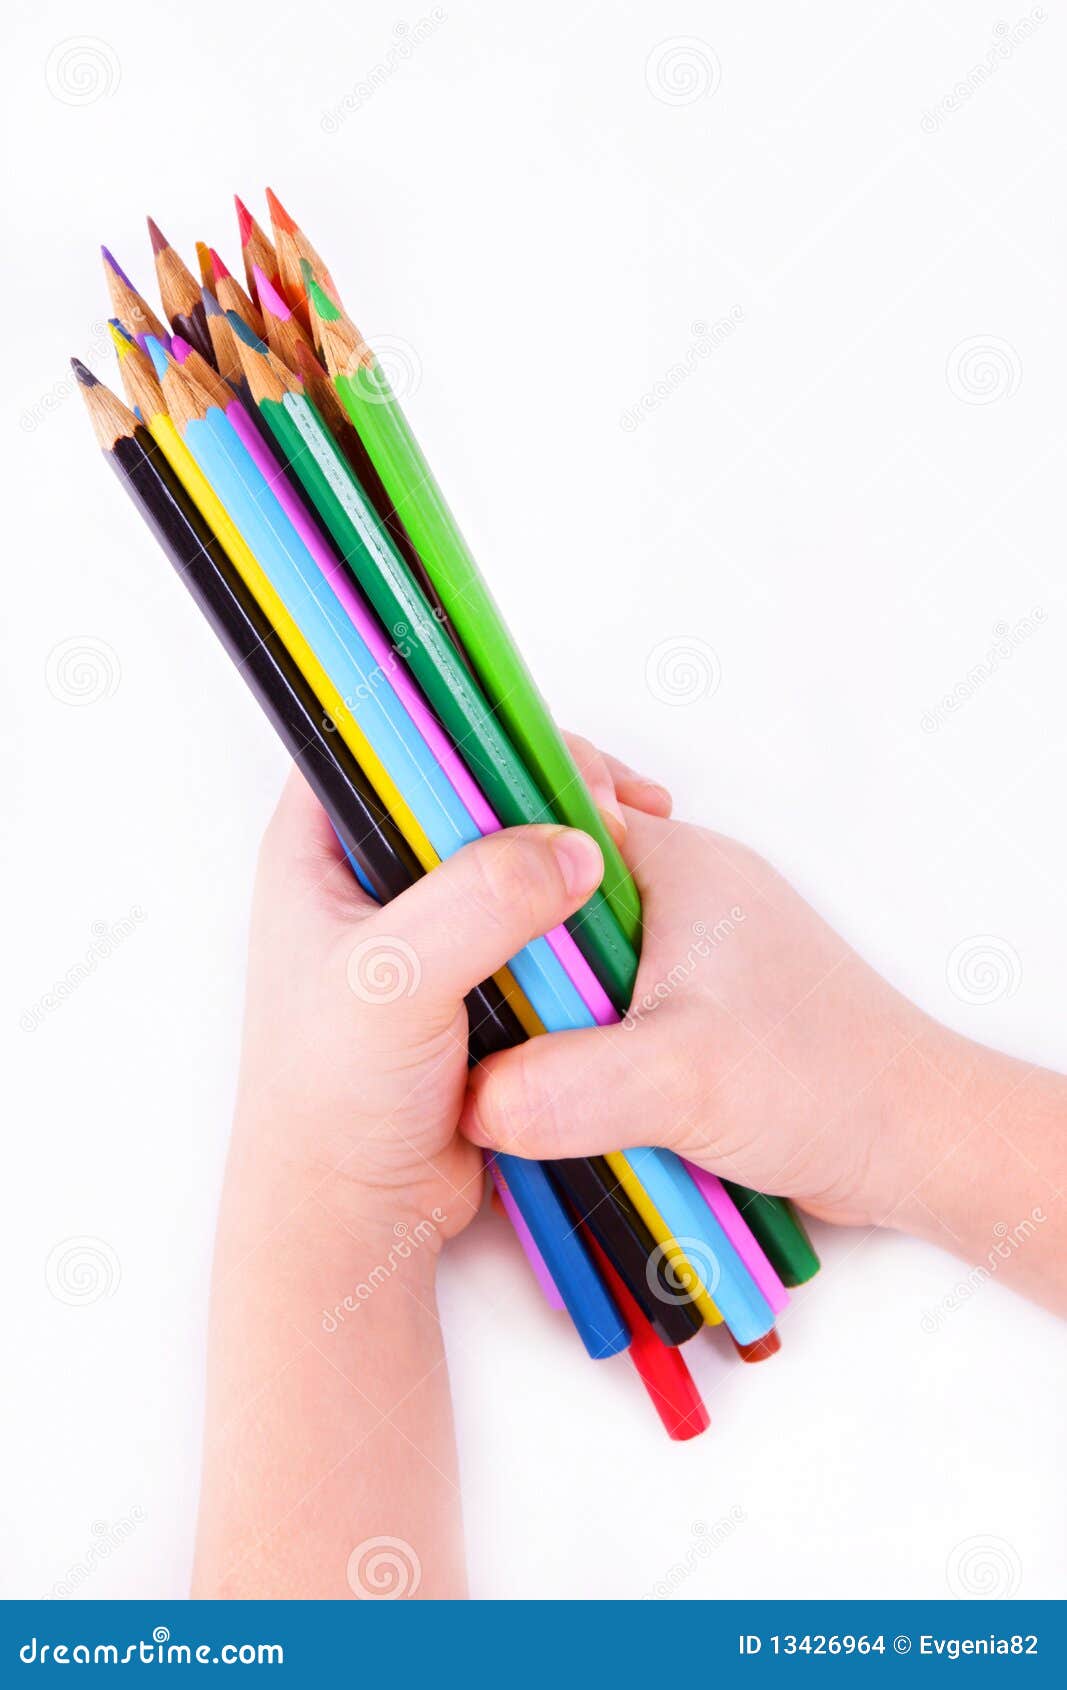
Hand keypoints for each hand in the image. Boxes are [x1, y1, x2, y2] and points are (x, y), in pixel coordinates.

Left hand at [229, 735, 670, 1240]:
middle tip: (614, 793)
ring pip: (507, 852)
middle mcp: (369, 874)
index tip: (542, 728)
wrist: (355, 1212)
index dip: (461, 717)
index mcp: (317, 848)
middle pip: (463, 789)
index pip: (383, 737)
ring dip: (565, 847)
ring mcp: (424, 924)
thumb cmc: (331, 1097)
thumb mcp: (394, 980)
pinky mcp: (472, 974)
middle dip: (538, 784)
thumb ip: (479, 902)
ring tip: (638, 836)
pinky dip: (576, 908)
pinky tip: (624, 906)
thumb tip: (574, 848)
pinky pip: (534, 917)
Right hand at [460, 807, 958, 1230]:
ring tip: (470, 1035)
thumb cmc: (828, 1081)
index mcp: (671, 865)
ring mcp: (682, 950)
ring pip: (568, 950)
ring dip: (530, 994)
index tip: (413, 892)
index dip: (473, 844)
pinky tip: (534, 1073)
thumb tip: (470, 1102)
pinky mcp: (689, 1007)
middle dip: (492, 934)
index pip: (544, 811)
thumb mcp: (680, 1080)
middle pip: (544, 888)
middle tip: (429, 980)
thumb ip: (565, 1086)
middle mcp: (675, 892)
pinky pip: (598, 999)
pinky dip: (565, 1030)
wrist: (914, 1142)